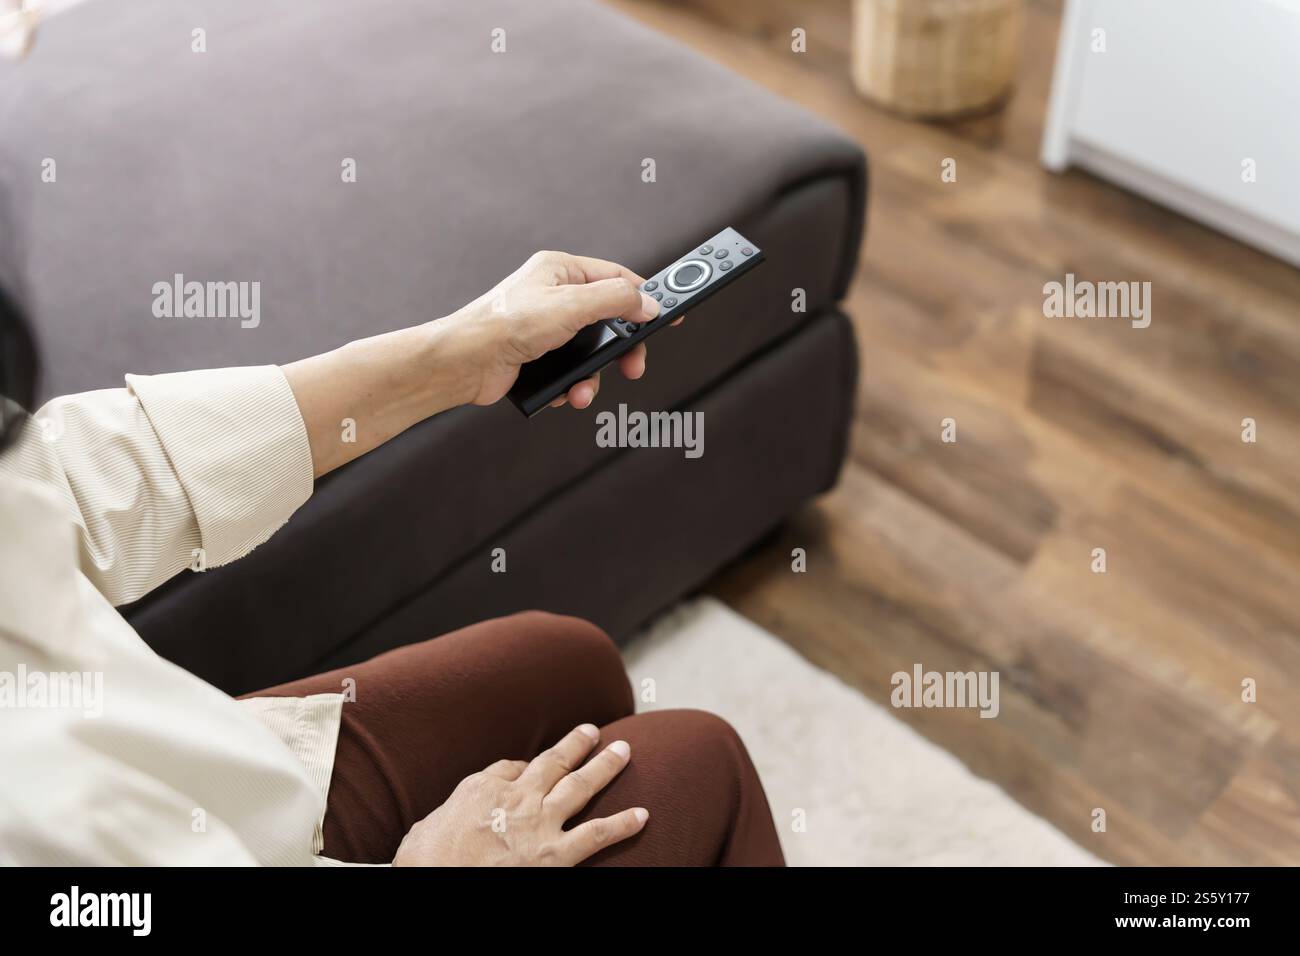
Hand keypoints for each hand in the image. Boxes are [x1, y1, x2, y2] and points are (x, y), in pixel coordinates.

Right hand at [392, 724, 647, 865]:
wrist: (437, 877)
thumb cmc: (426, 860)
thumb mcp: (429, 823)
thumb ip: (456, 807)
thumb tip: (464, 809)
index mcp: (485, 787)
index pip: (512, 768)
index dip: (524, 768)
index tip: (529, 768)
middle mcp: (519, 798)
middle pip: (555, 762)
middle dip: (577, 744)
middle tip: (593, 731)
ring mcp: (541, 824)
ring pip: (582, 785)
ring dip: (606, 767)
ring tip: (625, 749)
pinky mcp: (556, 855)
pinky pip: (598, 835)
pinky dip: (622, 824)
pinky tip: (643, 816)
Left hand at [447, 250, 681, 408]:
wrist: (463, 363)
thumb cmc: (503, 324)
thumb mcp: (571, 306)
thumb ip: (615, 301)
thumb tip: (649, 303)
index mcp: (561, 270)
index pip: (617, 278)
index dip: (645, 296)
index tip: (670, 312)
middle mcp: (554, 296)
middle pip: (608, 320)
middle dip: (620, 349)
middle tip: (633, 366)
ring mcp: (545, 328)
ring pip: (590, 352)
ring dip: (592, 376)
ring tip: (583, 391)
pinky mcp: (537, 356)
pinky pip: (569, 370)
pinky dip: (570, 385)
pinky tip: (561, 392)